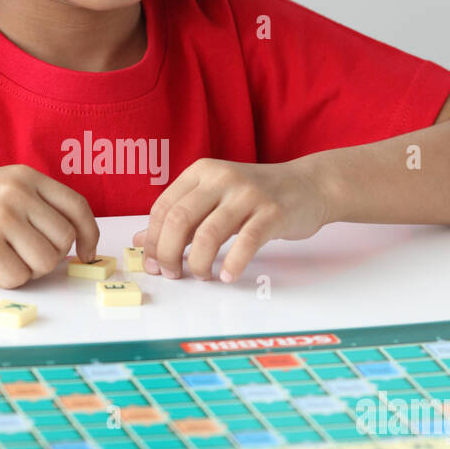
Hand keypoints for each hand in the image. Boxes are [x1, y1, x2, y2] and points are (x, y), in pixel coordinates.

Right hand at [0, 164, 99, 287]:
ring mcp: (2, 217)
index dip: (88, 235)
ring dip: (27, 271)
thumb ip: (32, 204)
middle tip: (23, 259)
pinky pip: (17, 277)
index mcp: (27, 177)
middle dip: (49, 259)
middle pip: (63, 240)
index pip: (77, 207)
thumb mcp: (0, 186)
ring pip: (44, 262)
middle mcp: (19, 193)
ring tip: (3, 262)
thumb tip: (68, 241)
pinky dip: (6, 280)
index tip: (85, 253)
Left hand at [133, 157, 330, 282]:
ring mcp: (248, 194)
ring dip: (198, 263)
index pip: (163, 207)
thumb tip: (140, 239)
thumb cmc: (257, 196)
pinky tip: (228, 276)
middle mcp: (221, 178)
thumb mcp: (214, 198)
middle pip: (178, 220)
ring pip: (208, 234)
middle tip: (172, 274)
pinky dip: (232, 264)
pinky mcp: (273, 212)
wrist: (308, 186)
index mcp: (201, 172)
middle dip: (168, 254)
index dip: (152, 240)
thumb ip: (180, 215)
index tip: (152, 264)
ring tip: (203, 276)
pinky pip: (246, 242)